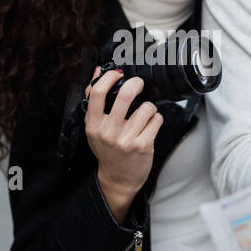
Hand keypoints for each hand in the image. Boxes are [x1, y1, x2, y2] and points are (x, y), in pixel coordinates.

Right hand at [84, 66, 162, 218]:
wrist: (118, 178)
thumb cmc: (107, 150)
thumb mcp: (94, 127)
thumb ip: (94, 100)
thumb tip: (97, 72)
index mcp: (93, 125)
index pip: (97, 93)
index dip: (109, 77)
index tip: (118, 74)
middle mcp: (108, 132)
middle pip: (124, 95)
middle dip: (136, 84)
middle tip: (138, 84)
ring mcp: (126, 140)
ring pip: (146, 107)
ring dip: (149, 107)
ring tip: (145, 114)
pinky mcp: (142, 146)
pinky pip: (156, 120)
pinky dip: (156, 119)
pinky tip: (150, 125)